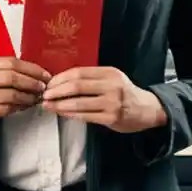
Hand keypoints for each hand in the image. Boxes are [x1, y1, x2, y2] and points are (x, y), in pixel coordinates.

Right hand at [0, 58, 50, 131]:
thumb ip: (6, 71)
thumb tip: (36, 75)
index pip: (11, 63)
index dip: (31, 69)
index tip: (45, 75)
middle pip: (12, 77)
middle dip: (32, 82)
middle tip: (43, 88)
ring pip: (11, 95)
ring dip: (28, 97)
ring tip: (37, 98)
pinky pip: (6, 109)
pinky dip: (19, 107)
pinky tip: (25, 106)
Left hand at [41, 66, 167, 133]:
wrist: (146, 109)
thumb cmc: (123, 93)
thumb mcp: (111, 79)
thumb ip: (91, 79)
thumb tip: (61, 82)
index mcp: (109, 73)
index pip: (79, 72)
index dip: (61, 78)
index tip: (49, 83)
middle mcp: (111, 86)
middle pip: (77, 86)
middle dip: (57, 91)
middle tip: (44, 95)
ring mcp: (112, 102)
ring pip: (79, 103)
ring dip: (60, 105)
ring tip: (48, 106)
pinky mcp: (111, 118)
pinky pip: (85, 116)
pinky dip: (71, 114)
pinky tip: (62, 113)